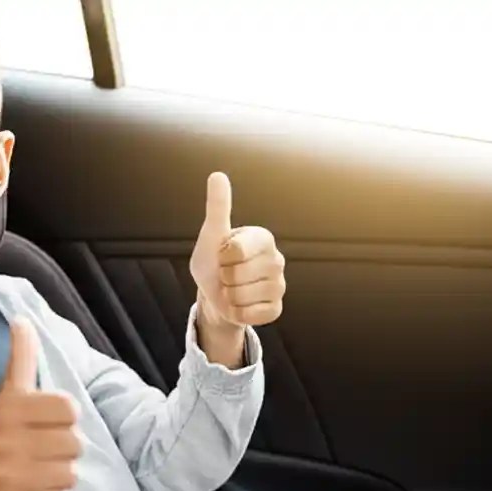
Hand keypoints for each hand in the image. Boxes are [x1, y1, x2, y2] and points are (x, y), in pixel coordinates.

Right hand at [0, 318, 79, 490]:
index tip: (41, 426)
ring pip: (70, 475)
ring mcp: (1, 474)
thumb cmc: (1, 443)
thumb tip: (22, 319)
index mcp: (7, 407)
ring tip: (33, 476)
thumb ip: (21, 361)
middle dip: (64, 453)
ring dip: (58, 479)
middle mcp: (1, 438)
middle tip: (37, 456)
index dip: (64, 421)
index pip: (71, 408)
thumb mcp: (8, 400)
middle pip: (75, 444)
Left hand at [189, 172, 285, 328]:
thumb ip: (217, 207)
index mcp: (263, 238)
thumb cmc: (213, 260)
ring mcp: (279, 285)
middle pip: (239, 275)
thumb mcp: (211, 234)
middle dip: (224, 278)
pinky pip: (252, 315)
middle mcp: (277, 259)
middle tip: (226, 274)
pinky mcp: (276, 308)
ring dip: (229, 296)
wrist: (213, 294)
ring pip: (245, 297)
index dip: (221, 257)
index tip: (222, 255)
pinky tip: (239, 304)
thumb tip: (217, 175)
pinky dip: (238, 312)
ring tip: (231, 289)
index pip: (236, 251)